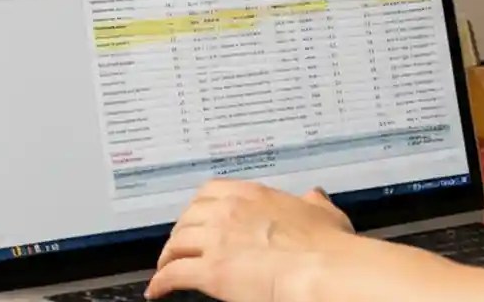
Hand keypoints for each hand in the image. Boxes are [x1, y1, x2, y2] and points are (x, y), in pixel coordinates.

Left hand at [146, 180, 354, 301]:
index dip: (199, 206)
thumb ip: (314, 202)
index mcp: (254, 195)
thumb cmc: (326, 244)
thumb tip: (314, 194)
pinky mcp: (210, 271)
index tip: (197, 217)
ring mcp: (217, 240)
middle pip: (188, 217)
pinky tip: (157, 291)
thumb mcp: (324, 212)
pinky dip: (160, 283)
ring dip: (168, 256)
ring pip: (176, 243)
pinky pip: (173, 274)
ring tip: (165, 267)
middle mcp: (229, 212)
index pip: (211, 191)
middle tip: (180, 245)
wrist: (320, 268)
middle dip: (180, 231)